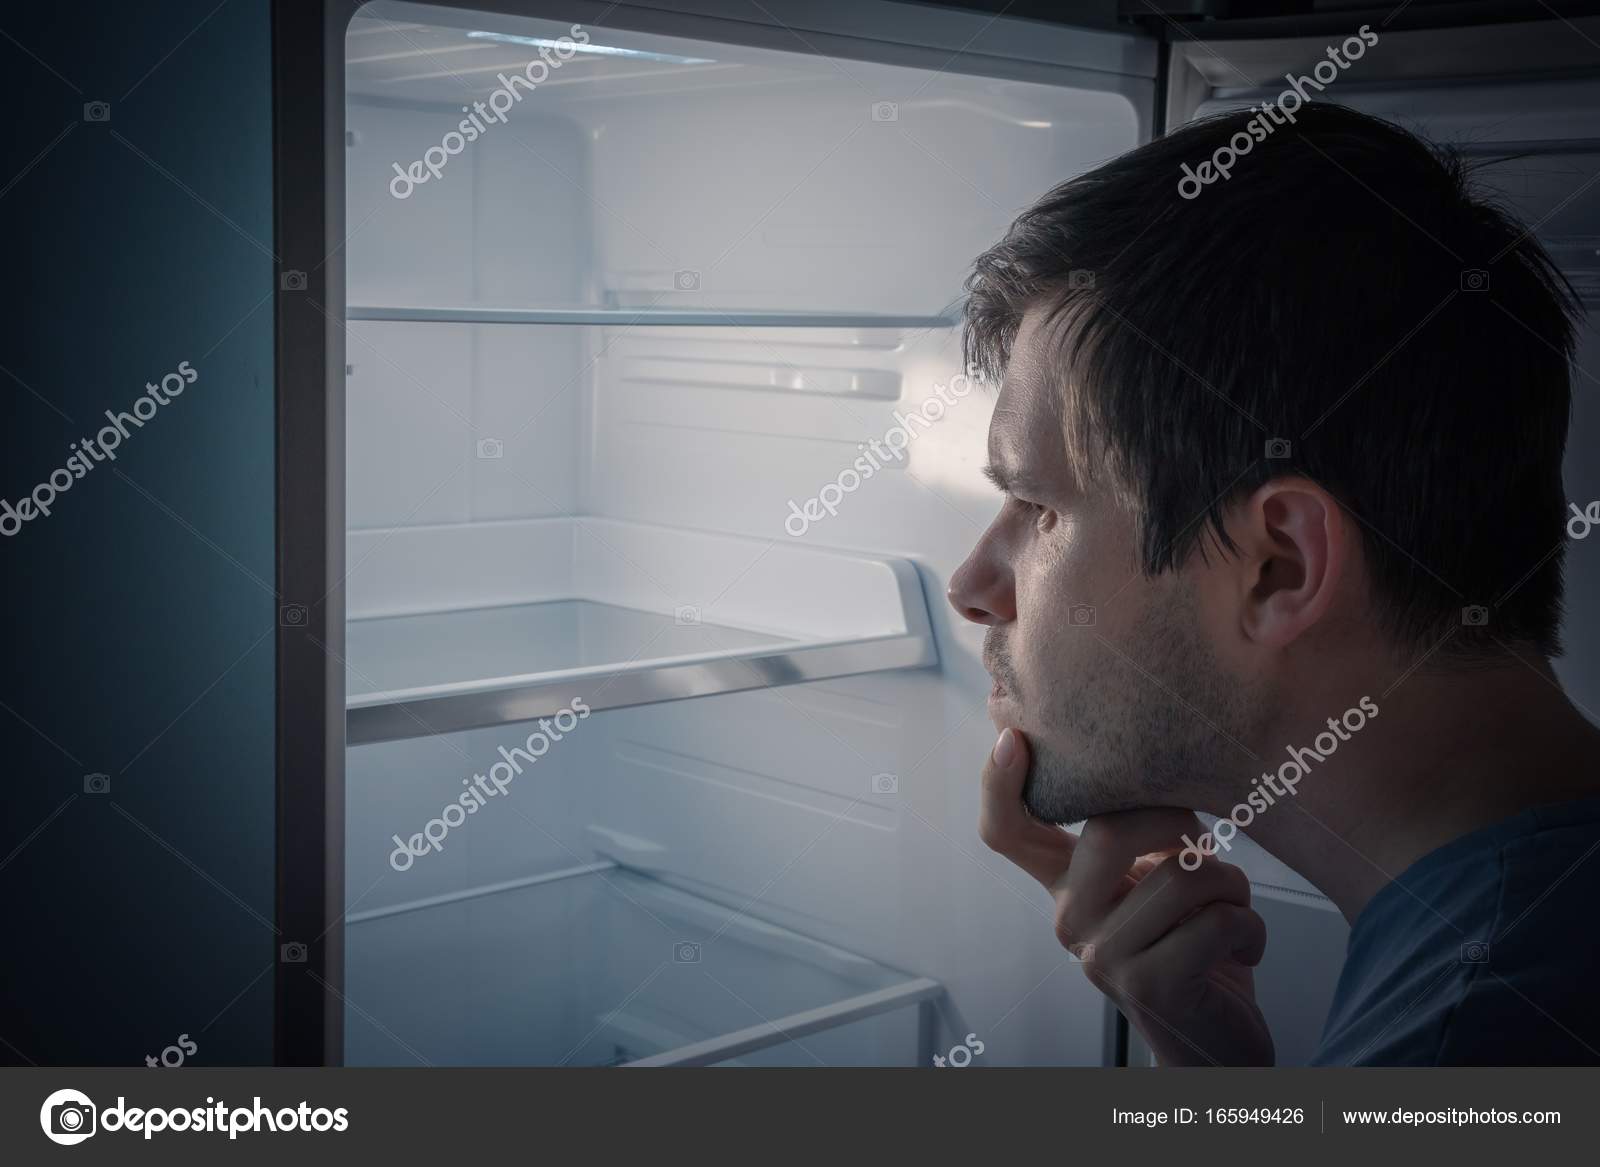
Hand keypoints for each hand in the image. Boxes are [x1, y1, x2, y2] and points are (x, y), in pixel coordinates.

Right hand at [979, 727, 1273, 1065]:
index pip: (1007, 832)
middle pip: (1106, 833)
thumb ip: (1143, 831)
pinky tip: (1244, 948)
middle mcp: (1070, 920)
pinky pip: (1217, 922)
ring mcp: (1103, 958)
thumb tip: (1161, 760)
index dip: (998, 784)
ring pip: (1180, 877)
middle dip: (1177, 821)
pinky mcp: (1149, 988)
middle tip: (1206, 845)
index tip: (1010, 739)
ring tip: (1232, 908)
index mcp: (1067, 884)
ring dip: (1231, 885)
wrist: (1219, 1037)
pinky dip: (1251, 928)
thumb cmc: (1194, 941)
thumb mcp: (1159, 876)